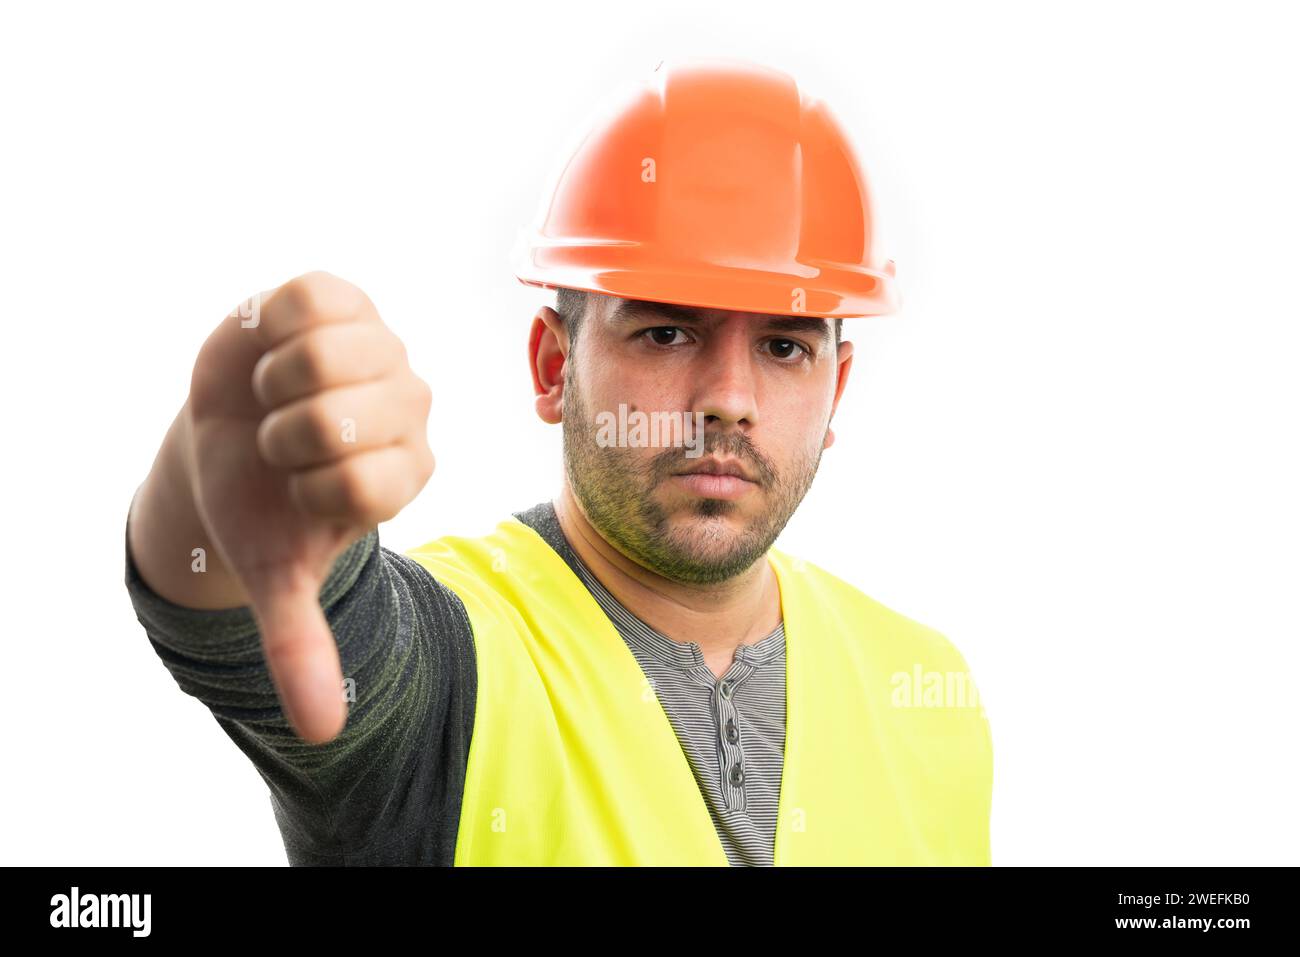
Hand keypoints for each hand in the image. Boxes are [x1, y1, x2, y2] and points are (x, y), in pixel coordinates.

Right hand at [187, 271, 433, 742]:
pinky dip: (272, 327)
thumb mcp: (280, 576)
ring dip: (274, 385)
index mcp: (407, 471)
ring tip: (278, 395)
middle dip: (283, 438)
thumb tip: (323, 734)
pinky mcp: (345, 299)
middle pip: (342, 419)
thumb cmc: (263, 505)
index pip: (367, 481)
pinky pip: (310, 298)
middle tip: (283, 441)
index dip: (306, 485)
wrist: (228, 437)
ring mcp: (382, 347)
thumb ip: (304, 646)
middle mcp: (411, 407)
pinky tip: (274, 347)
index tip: (298, 485)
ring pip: (327, 356)